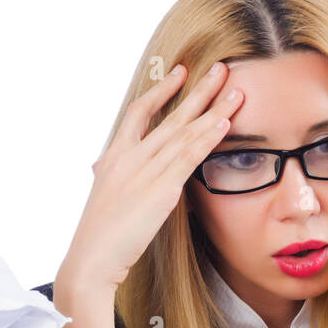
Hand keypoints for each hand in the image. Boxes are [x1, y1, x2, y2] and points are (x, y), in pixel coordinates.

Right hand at [62, 61, 243, 291]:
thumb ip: (116, 182)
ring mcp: (144, 171)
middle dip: (198, 90)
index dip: (161, 91)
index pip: (139, 113)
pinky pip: (189, 157)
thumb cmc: (99, 239)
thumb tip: (114, 174)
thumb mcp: (106, 201)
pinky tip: (224, 123)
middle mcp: (129, 157)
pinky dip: (207, 138)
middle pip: (170, 116)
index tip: (180, 72)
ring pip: (185, 133)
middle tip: (221, 68)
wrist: (91, 260)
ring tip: (236, 91)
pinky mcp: (160, 190)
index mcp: (113, 158)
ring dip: (213, 110)